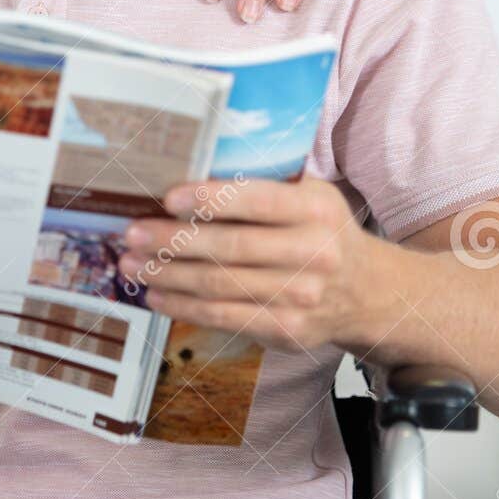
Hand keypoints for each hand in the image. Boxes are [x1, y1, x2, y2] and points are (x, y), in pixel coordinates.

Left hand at [117, 175, 375, 353]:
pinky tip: (156, 295)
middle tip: (131, 234)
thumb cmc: (322, 233)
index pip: (258, 201)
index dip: (212, 199)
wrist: (367, 292)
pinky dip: (183, 307)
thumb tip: (192, 167)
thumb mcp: (313, 197)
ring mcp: (300, 297)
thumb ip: (268, 185)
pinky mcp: (285, 331)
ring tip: (130, 264)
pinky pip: (223, 318)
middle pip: (230, 248)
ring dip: (167, 275)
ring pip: (219, 285)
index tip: (168, 197)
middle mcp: (313, 253)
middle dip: (172, 241)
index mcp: (316, 210)